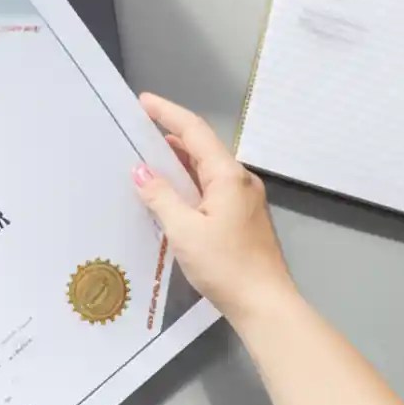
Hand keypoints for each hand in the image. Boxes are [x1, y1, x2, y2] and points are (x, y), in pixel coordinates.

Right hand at [130, 93, 293, 323]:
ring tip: (147, 159)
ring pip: (206, 169)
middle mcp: (239, 181)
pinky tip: (170, 194)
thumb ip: (161, 197)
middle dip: (170, 135)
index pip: (195, 132)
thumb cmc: (225, 265)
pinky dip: (188, 182)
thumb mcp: (184, 230)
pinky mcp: (242, 218)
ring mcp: (244, 200)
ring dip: (178, 161)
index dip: (168, 113)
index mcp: (227, 176)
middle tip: (138, 131)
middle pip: (202, 147)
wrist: (265, 304)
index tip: (144, 101)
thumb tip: (141, 170)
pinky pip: (210, 187)